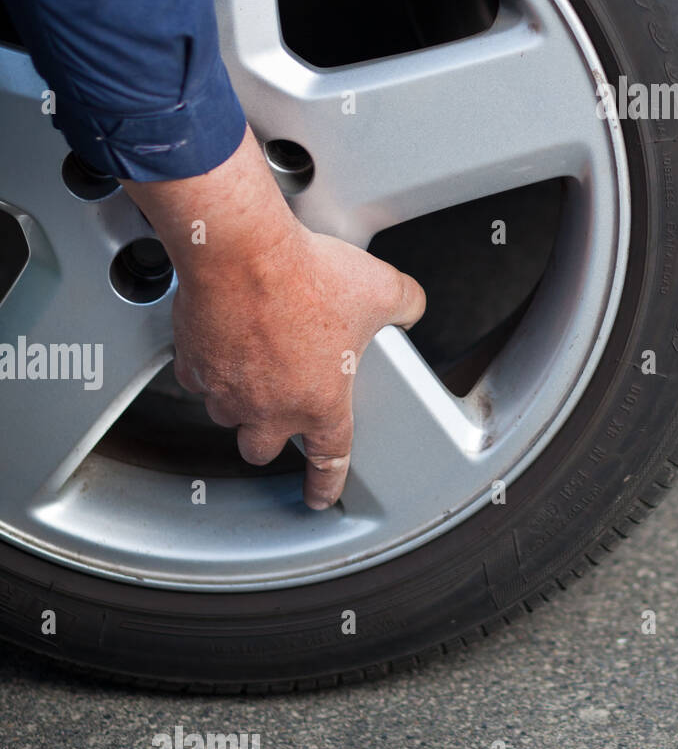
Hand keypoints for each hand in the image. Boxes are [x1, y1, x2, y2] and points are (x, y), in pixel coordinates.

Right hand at [124, 127, 424, 508]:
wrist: (243, 253)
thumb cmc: (307, 276)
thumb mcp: (383, 289)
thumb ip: (407, 307)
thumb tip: (412, 309)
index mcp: (320, 401)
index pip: (329, 458)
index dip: (326, 482)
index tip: (320, 496)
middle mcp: (269, 407)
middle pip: (261, 449)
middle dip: (269, 439)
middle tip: (280, 415)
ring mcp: (226, 390)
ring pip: (227, 415)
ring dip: (240, 402)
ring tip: (257, 368)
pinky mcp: (193, 364)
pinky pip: (199, 379)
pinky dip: (211, 368)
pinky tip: (227, 342)